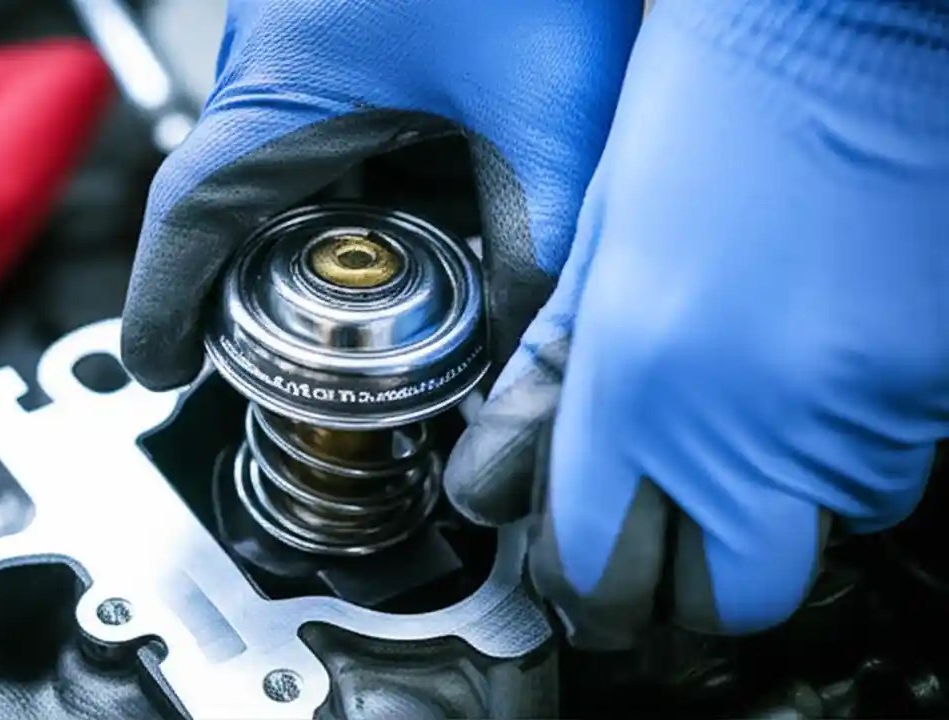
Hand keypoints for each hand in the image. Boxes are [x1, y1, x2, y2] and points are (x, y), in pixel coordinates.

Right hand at [120, 0, 640, 389]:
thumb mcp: (545, 121)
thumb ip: (533, 254)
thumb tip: (522, 360)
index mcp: (288, 85)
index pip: (192, 219)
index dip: (164, 305)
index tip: (158, 366)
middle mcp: (273, 58)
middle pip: (238, 203)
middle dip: (270, 283)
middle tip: (310, 352)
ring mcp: (301, 35)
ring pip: (291, 163)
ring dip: (335, 227)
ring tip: (405, 278)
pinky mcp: (340, 22)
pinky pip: (329, 121)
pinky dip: (371, 175)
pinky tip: (443, 193)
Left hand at [445, 0, 948, 648]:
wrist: (844, 20)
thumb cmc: (713, 105)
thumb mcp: (598, 241)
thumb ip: (550, 380)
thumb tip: (497, 484)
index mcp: (639, 377)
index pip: (604, 569)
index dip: (597, 597)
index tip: (596, 589)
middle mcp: (752, 416)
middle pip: (734, 601)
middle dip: (695, 586)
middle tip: (673, 536)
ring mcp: (863, 406)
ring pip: (822, 534)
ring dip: (780, 501)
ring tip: (753, 401)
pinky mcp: (934, 386)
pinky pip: (888, 469)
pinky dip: (846, 449)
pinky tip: (812, 367)